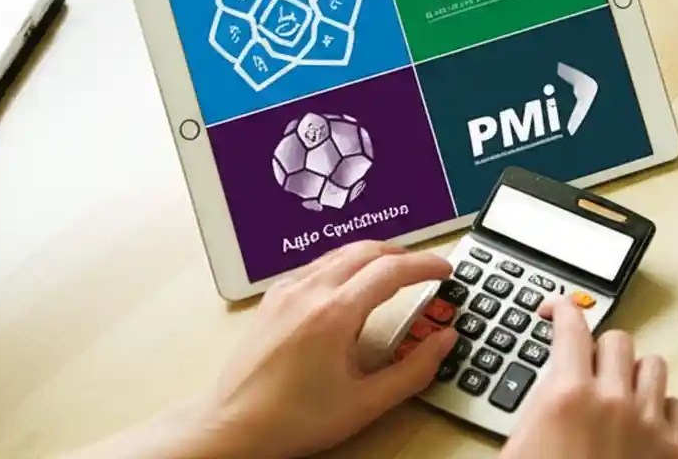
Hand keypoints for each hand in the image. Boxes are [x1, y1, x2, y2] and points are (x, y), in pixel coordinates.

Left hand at [197, 241, 455, 457]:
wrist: (232, 428)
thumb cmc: (291, 420)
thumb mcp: (366, 403)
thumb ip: (414, 370)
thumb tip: (443, 341)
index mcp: (334, 314)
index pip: (391, 271)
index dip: (425, 266)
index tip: (445, 271)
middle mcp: (308, 292)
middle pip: (367, 250)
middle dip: (403, 255)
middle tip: (426, 270)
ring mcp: (286, 291)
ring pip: (340, 253)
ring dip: (374, 257)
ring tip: (395, 274)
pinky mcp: (273, 299)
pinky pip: (317, 266)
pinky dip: (345, 265)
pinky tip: (353, 286)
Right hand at [500, 298, 677, 458]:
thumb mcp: (518, 450)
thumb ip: (536, 410)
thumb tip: (545, 392)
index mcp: (567, 396)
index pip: (572, 327)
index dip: (562, 308)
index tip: (558, 308)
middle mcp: (612, 401)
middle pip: (617, 340)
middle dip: (599, 346)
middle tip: (586, 362)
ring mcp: (648, 423)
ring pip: (653, 366)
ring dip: (634, 372)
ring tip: (618, 388)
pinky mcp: (673, 450)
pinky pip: (676, 405)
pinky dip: (660, 407)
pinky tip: (643, 419)